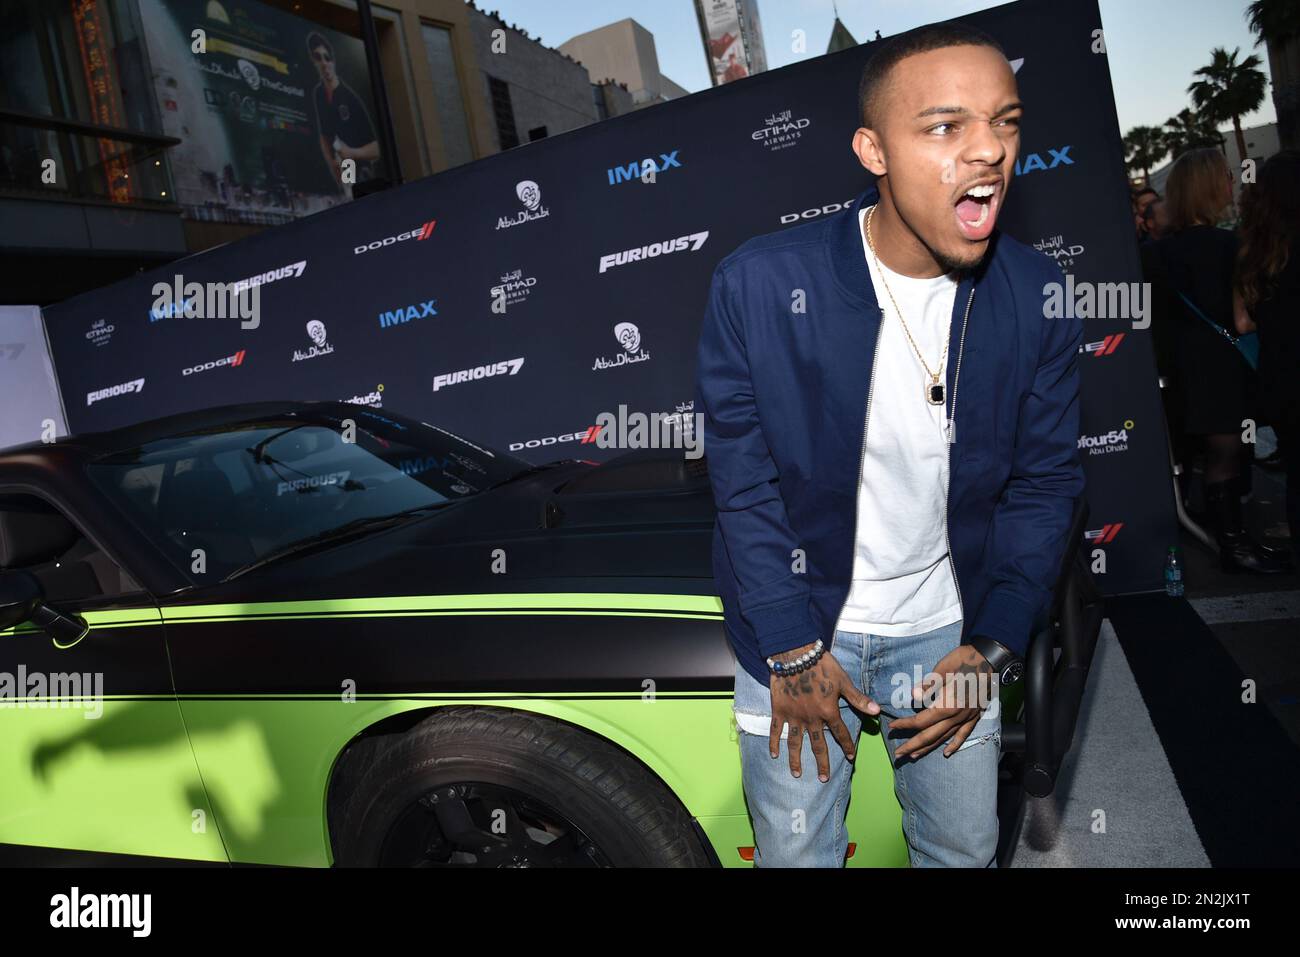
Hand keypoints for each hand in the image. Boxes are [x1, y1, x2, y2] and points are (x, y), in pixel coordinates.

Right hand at [769, 642, 879, 782]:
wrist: (795, 654)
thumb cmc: (822, 666)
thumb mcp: (843, 681)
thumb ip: (858, 699)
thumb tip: (877, 712)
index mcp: (828, 712)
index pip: (840, 734)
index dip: (847, 746)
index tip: (851, 757)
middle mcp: (811, 719)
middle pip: (818, 745)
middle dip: (822, 763)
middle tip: (823, 778)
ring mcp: (794, 716)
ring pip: (795, 743)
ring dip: (796, 760)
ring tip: (797, 774)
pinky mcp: (779, 710)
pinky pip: (776, 730)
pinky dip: (774, 742)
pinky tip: (774, 755)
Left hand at [890, 646, 996, 761]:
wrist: (989, 659)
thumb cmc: (963, 661)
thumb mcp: (942, 670)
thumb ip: (927, 686)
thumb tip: (912, 696)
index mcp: (947, 705)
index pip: (921, 721)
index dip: (905, 724)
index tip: (892, 727)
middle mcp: (957, 716)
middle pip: (930, 735)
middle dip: (913, 745)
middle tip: (898, 754)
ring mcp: (967, 718)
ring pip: (945, 737)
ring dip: (928, 748)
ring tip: (914, 756)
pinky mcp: (974, 716)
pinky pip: (963, 735)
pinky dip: (954, 745)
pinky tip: (946, 753)